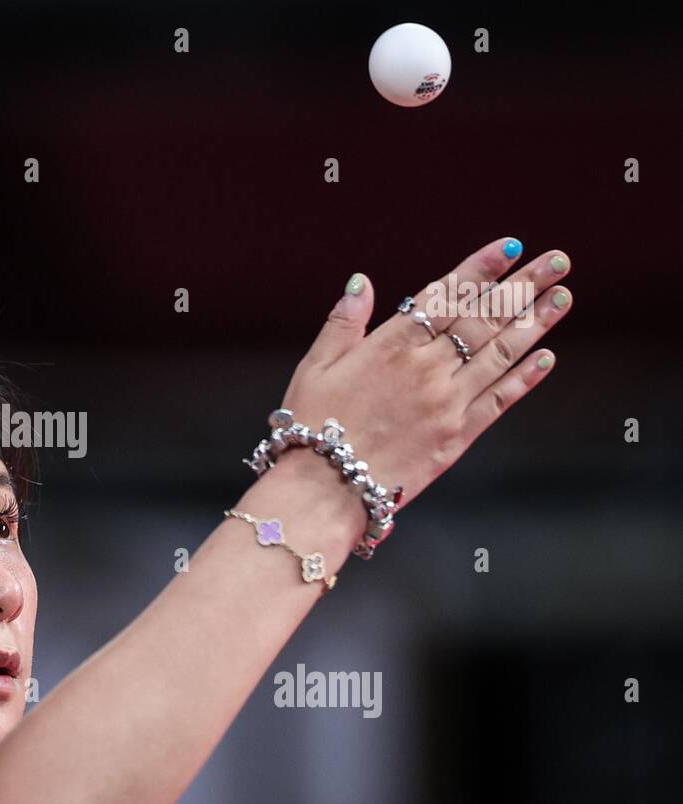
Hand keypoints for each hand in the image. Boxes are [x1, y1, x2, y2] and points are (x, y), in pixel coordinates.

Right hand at [279, 237, 572, 509]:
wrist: (324, 487)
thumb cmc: (311, 425)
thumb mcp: (316, 367)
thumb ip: (343, 323)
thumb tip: (361, 282)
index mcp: (390, 346)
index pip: (446, 296)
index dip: (482, 269)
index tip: (513, 246)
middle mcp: (426, 369)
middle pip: (483, 318)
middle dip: (524, 285)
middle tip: (557, 261)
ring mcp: (447, 403)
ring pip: (500, 353)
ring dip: (534, 323)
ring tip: (562, 296)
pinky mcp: (457, 436)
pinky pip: (499, 400)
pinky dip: (524, 378)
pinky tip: (546, 356)